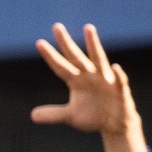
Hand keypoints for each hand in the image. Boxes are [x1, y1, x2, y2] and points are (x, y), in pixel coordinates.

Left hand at [31, 24, 138, 139]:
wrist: (115, 125)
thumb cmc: (93, 115)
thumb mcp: (70, 116)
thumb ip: (53, 114)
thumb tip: (32, 116)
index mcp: (77, 81)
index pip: (60, 67)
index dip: (51, 56)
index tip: (39, 43)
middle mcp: (90, 76)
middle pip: (76, 57)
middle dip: (66, 43)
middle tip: (56, 27)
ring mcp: (106, 80)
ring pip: (99, 59)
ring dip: (93, 44)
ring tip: (88, 28)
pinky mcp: (119, 90)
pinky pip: (119, 81)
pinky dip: (118, 75)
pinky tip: (115, 67)